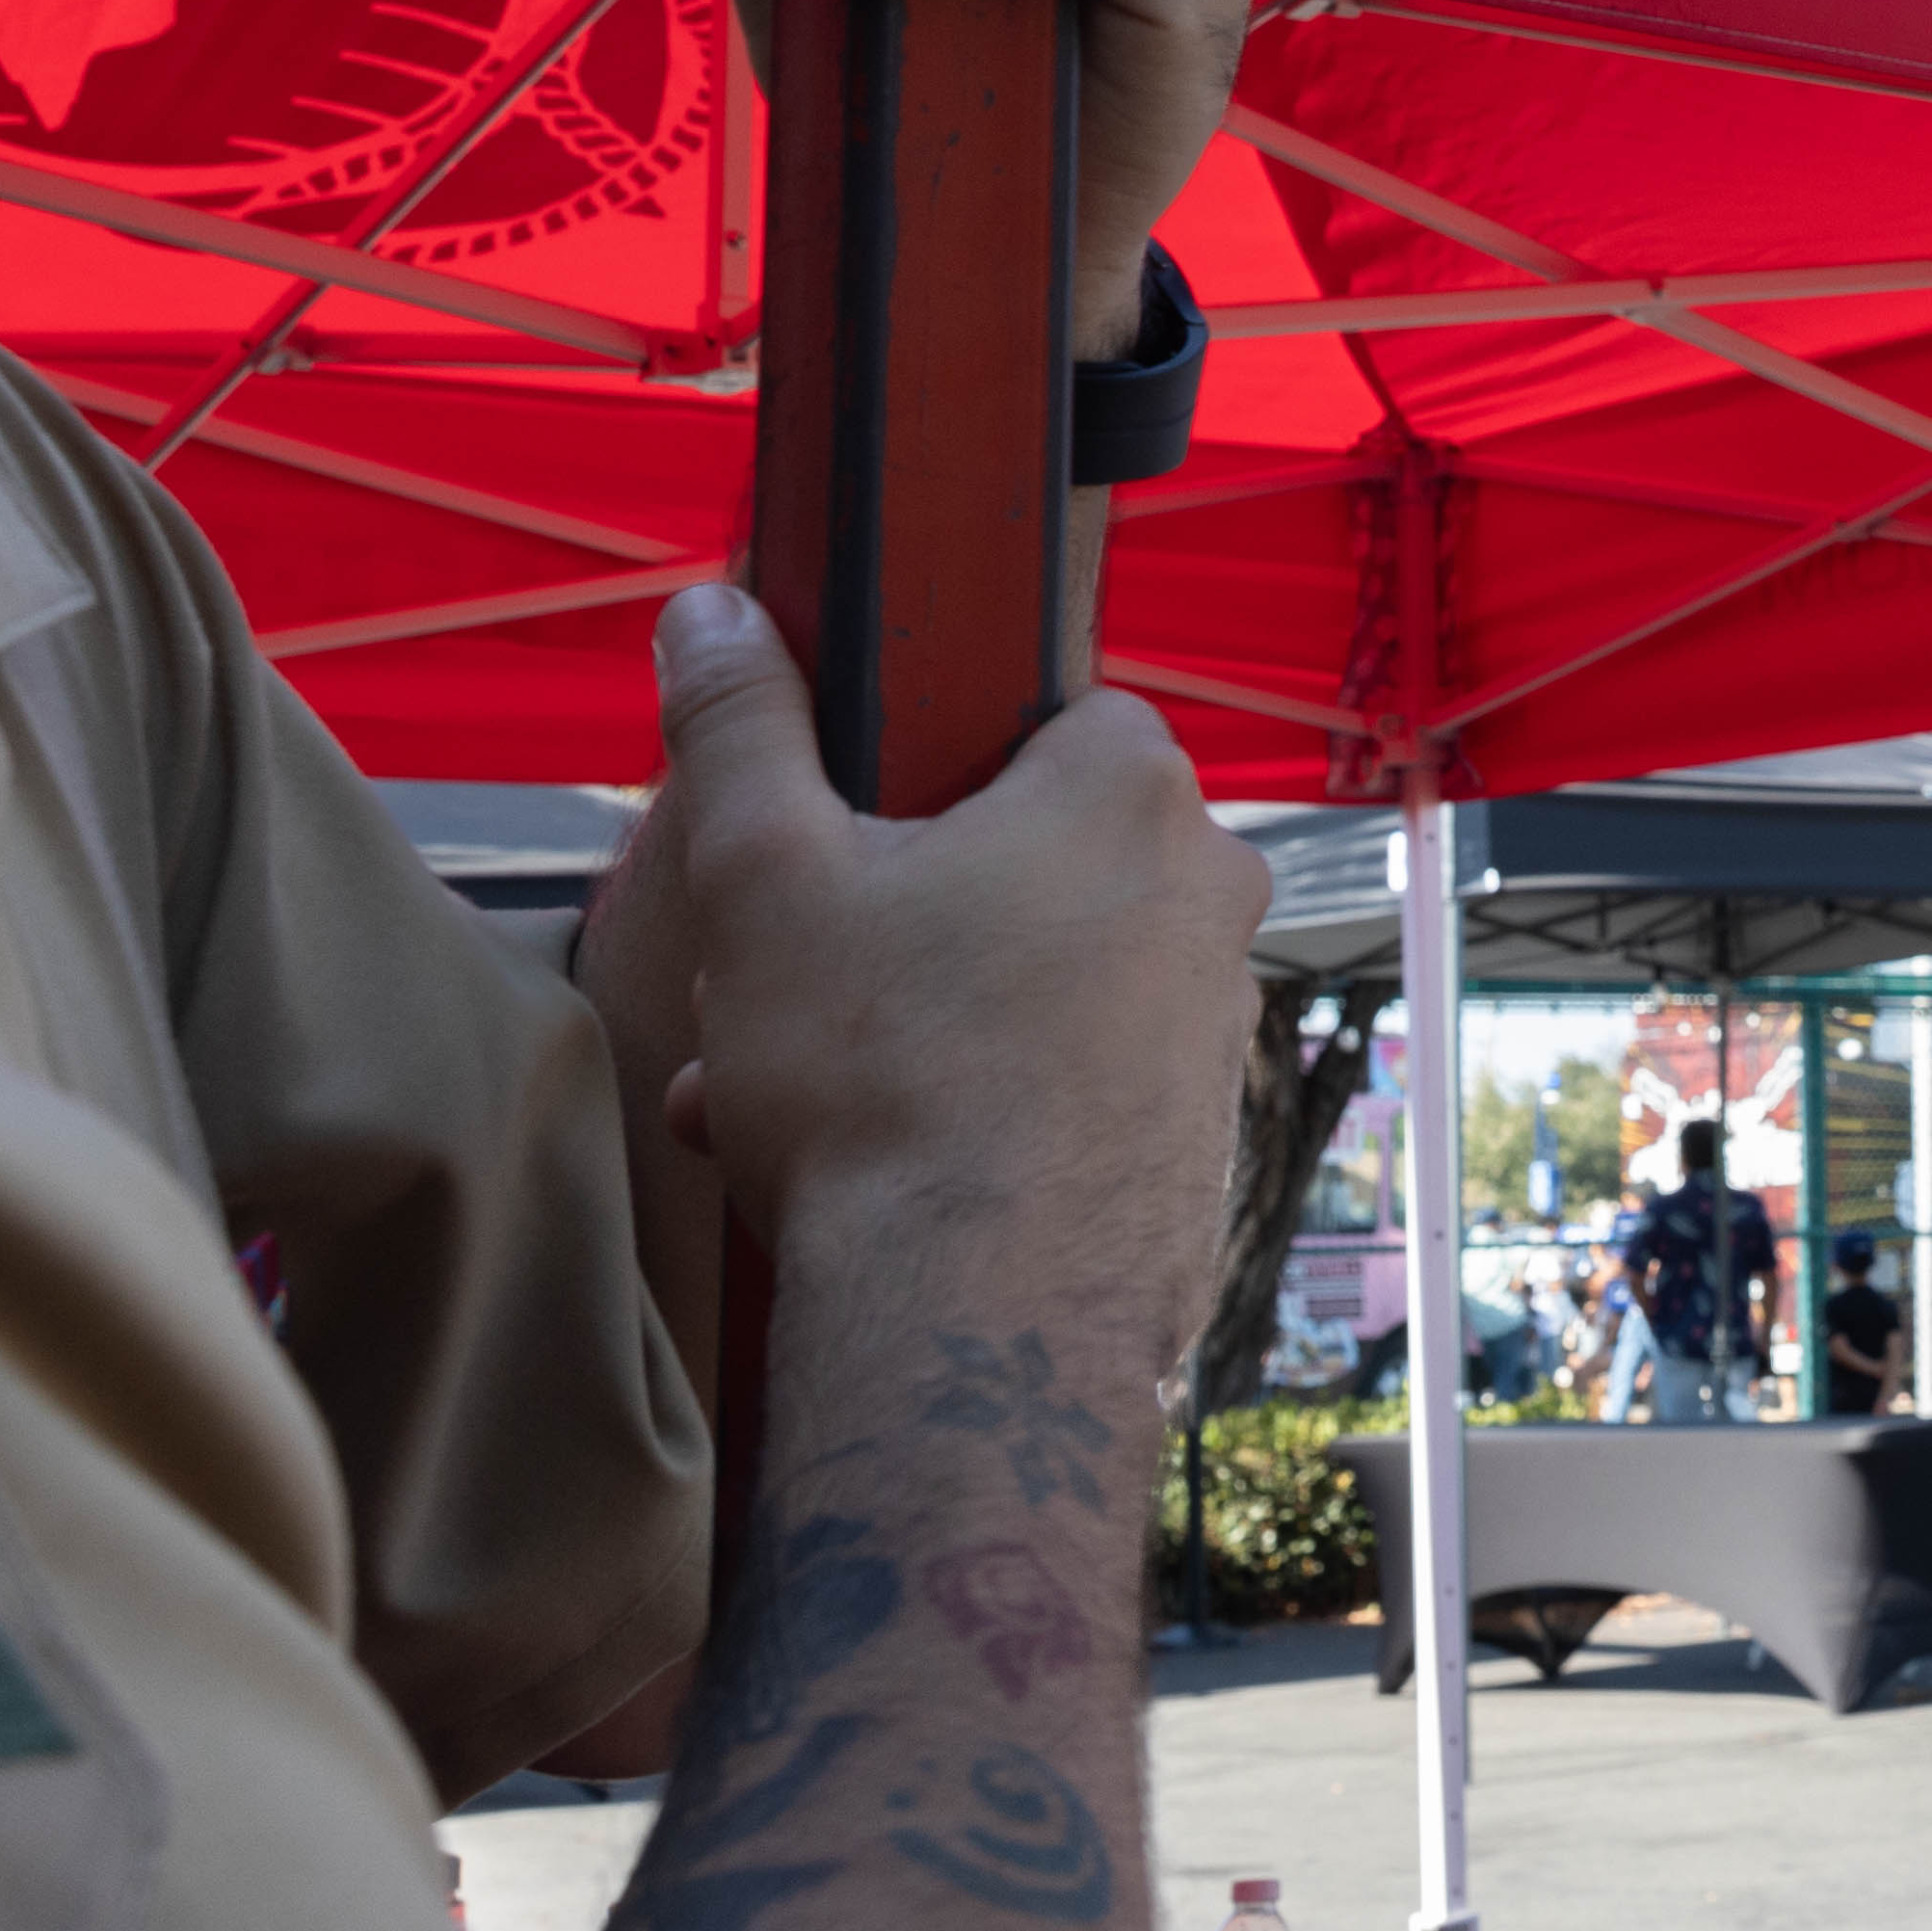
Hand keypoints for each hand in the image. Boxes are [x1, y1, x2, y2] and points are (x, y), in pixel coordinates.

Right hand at [602, 582, 1257, 1329]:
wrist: (980, 1319)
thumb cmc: (884, 1080)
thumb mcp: (764, 873)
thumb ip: (736, 724)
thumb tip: (715, 611)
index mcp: (1131, 790)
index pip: (1038, 714)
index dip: (924, 769)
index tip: (843, 838)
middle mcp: (1209, 891)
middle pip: (1018, 858)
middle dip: (882, 923)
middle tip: (775, 996)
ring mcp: (1216, 1014)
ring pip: (1027, 979)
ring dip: (903, 1025)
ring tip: (779, 1100)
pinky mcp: (1201, 1125)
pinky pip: (1068, 1076)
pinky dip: (972, 1101)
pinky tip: (862, 1167)